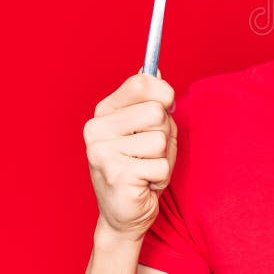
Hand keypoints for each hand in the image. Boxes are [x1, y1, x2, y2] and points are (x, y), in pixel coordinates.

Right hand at [83, 69, 176, 241]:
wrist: (125, 214)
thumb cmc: (142, 164)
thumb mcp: (150, 126)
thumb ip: (150, 98)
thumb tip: (153, 68)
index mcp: (104, 111)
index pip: (142, 82)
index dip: (164, 93)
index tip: (167, 105)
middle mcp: (96, 129)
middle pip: (157, 112)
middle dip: (166, 133)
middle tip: (151, 151)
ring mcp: (101, 152)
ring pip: (160, 140)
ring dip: (164, 157)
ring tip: (147, 167)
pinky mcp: (115, 174)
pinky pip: (161, 166)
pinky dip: (161, 177)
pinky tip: (144, 183)